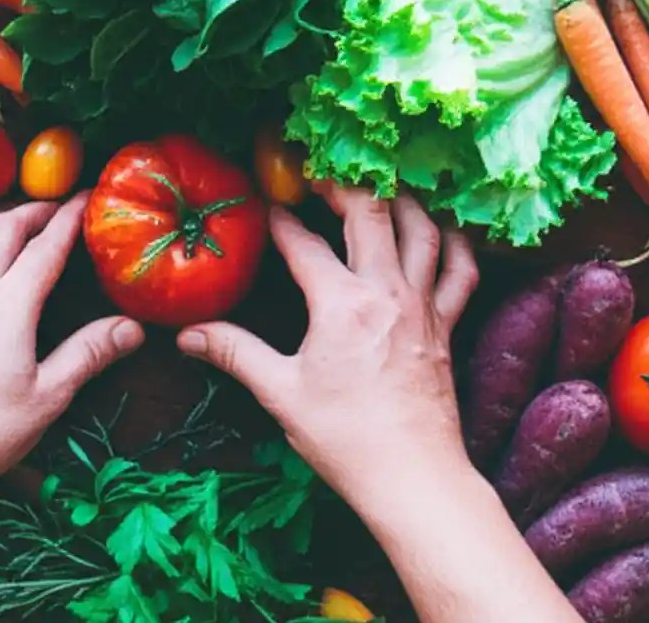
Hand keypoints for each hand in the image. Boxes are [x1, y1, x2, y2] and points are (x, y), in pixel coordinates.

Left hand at [0, 194, 144, 504]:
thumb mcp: (48, 398)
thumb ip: (88, 354)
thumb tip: (132, 326)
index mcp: (8, 307)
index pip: (45, 247)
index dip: (69, 218)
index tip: (88, 198)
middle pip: (1, 229)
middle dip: (32, 209)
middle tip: (56, 205)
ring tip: (6, 216)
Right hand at [177, 184, 478, 506]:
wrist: (413, 475)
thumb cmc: (346, 438)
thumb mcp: (280, 392)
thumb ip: (234, 353)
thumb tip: (187, 336)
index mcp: (341, 304)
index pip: (303, 244)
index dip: (279, 219)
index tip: (262, 203)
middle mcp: (387, 292)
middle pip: (370, 212)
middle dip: (341, 183)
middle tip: (317, 174)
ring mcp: (423, 305)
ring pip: (422, 229)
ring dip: (399, 199)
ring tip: (376, 186)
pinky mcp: (447, 325)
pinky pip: (461, 270)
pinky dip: (453, 243)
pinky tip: (441, 231)